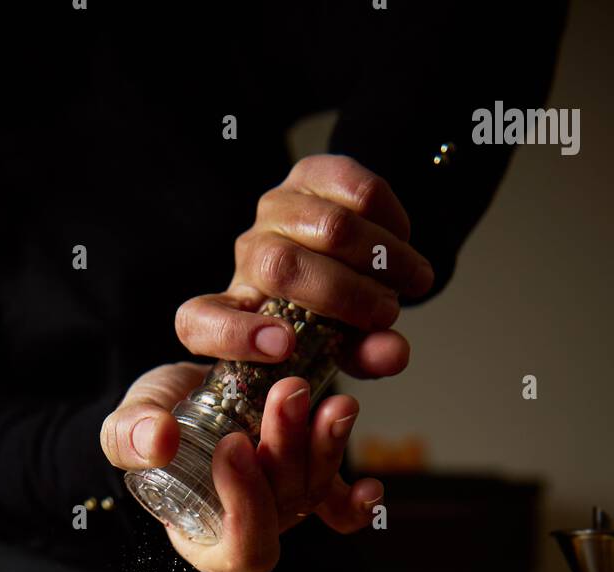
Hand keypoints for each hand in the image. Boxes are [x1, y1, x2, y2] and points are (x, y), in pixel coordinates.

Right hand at [100, 362, 383, 571]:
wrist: (189, 396)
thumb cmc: (153, 422)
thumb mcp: (126, 425)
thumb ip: (128, 437)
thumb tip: (156, 441)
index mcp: (208, 541)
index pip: (243, 546)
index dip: (246, 504)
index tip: (232, 446)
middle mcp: (254, 532)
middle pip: (285, 509)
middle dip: (289, 454)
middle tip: (287, 394)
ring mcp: (286, 510)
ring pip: (316, 491)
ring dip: (328, 450)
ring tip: (336, 404)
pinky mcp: (310, 480)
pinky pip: (341, 505)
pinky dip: (357, 500)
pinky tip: (371, 487)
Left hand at [174, 154, 432, 379]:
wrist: (349, 257)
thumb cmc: (336, 316)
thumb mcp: (345, 351)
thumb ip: (365, 357)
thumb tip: (395, 351)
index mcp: (231, 313)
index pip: (200, 322)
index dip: (234, 335)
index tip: (283, 347)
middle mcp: (246, 256)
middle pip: (282, 265)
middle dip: (345, 294)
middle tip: (387, 313)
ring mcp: (274, 209)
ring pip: (329, 228)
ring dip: (382, 258)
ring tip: (413, 281)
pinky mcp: (310, 173)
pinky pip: (357, 190)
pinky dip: (390, 221)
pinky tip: (401, 241)